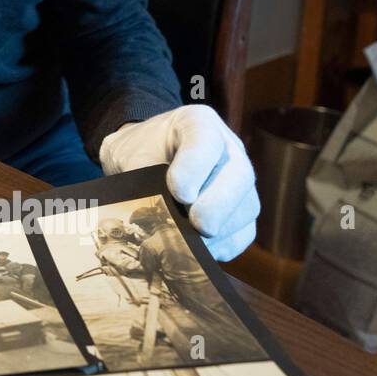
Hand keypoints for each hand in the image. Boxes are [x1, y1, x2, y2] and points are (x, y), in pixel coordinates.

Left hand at [99, 105, 258, 261]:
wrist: (140, 156)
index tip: (179, 192)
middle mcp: (227, 149)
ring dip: (222, 231)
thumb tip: (154, 214)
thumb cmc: (137, 151)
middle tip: (198, 226)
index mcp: (198, 123)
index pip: (205, 140)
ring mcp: (238, 180)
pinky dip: (225, 246)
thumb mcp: (129, 153)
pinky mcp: (239, 210)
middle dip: (218, 205)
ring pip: (247, 207)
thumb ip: (140, 175)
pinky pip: (244, 232)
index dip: (196, 167)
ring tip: (194, 243)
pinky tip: (203, 252)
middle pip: (239, 175)